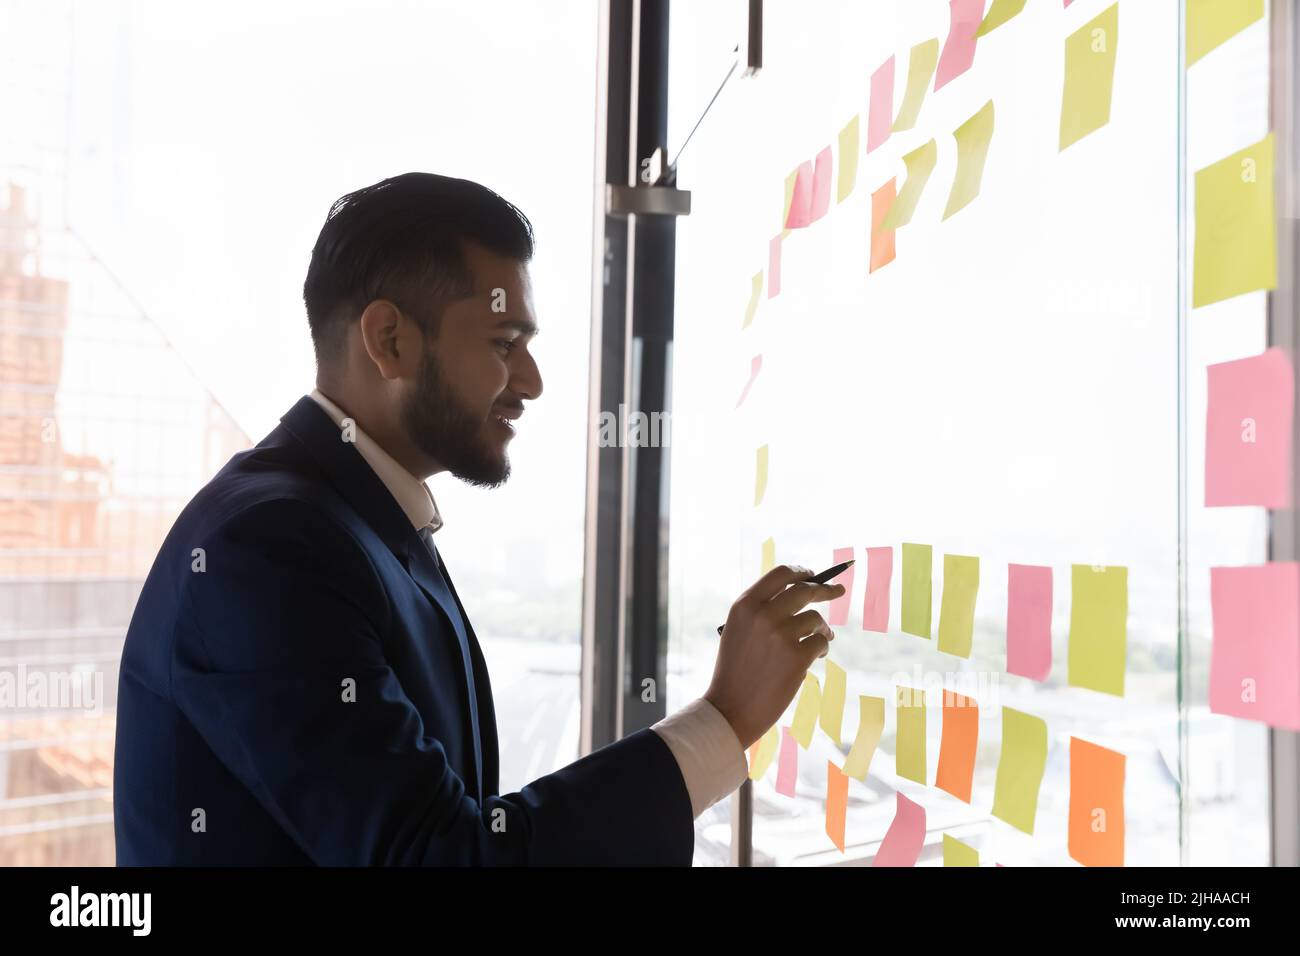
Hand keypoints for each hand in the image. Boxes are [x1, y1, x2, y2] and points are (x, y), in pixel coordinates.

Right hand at [703, 564, 843, 749]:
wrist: (730, 709)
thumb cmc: (735, 672)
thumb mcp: (738, 631)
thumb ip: (761, 611)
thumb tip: (800, 593)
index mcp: (745, 605)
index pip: (780, 574)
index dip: (801, 572)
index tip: (813, 575)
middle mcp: (763, 614)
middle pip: (804, 590)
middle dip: (825, 590)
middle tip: (838, 592)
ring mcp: (781, 634)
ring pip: (815, 619)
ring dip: (821, 628)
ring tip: (820, 640)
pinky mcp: (797, 656)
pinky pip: (820, 641)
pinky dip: (822, 647)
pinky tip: (816, 656)